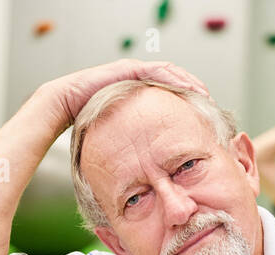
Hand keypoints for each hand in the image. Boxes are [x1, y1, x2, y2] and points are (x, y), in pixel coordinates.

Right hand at [45, 59, 209, 127]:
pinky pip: (157, 71)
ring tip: (204, 94)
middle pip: (174, 80)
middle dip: (193, 90)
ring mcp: (133, 71)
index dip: (187, 101)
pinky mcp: (129, 68)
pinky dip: (174, 79)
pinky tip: (187, 88)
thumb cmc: (87, 124)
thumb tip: (146, 166)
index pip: (169, 92)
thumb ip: (132, 142)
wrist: (65, 105)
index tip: (201, 114)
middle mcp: (138, 79)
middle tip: (209, 103)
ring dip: (189, 82)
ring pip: (169, 73)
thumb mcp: (118, 135)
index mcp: (138, 94)